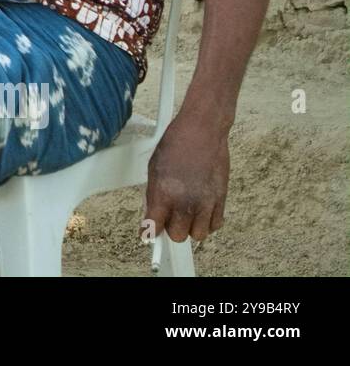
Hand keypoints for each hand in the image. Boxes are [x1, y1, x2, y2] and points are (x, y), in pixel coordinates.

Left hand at [144, 113, 230, 243]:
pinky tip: (201, 210)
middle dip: (170, 229)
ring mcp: (206, 202)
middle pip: (177, 236)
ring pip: (198, 235)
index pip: (154, 227)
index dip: (149, 232)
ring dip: (190, 227)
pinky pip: (215, 225)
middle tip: (168, 217)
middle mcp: (185, 202)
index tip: (147, 234)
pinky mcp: (221, 199)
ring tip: (185, 214)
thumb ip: (153, 195)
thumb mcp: (153, 168)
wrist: (201, 131)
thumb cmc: (175, 144)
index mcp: (164, 194)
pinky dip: (207, 222)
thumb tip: (153, 214)